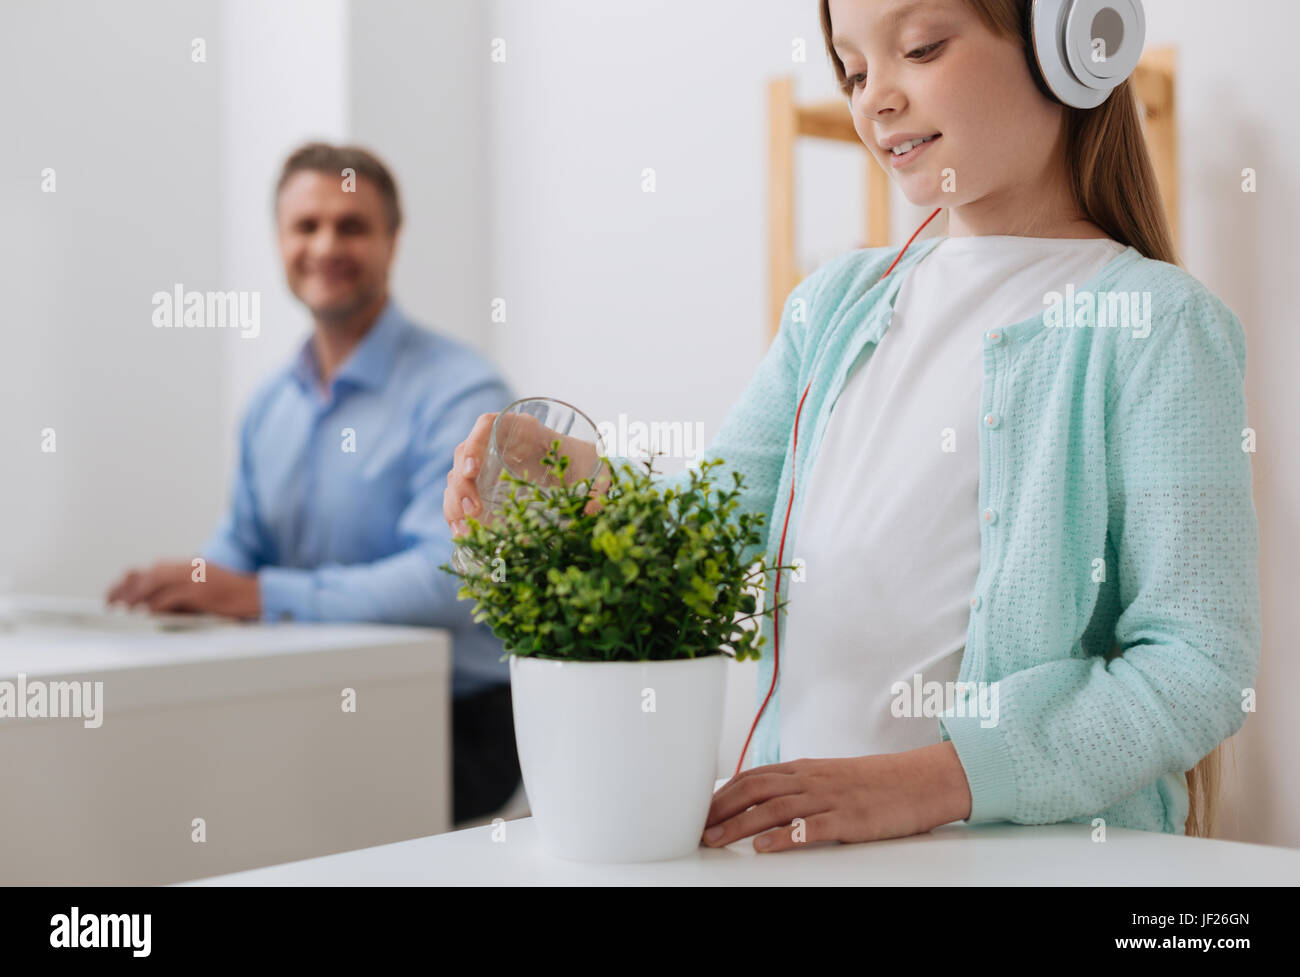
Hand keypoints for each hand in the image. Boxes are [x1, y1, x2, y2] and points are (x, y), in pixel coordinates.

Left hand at [105, 561, 260, 619]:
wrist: (257, 595)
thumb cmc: (234, 597)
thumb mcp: (205, 591)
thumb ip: (182, 594)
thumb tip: (154, 608)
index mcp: (190, 567)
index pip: (152, 569)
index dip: (130, 580)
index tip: (115, 593)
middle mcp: (190, 568)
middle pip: (149, 574)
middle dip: (127, 588)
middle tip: (111, 603)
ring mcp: (196, 578)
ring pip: (156, 582)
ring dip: (136, 596)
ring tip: (122, 609)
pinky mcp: (201, 591)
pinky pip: (171, 596)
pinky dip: (156, 605)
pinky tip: (145, 613)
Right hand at [443, 411, 609, 538]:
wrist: (580, 471)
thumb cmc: (584, 462)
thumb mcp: (594, 468)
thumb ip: (597, 485)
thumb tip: (592, 511)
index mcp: (521, 429)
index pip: (487, 425)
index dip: (473, 444)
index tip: (471, 470)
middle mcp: (498, 443)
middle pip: (464, 455)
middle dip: (460, 484)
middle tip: (472, 511)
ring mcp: (487, 464)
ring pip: (456, 478)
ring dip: (454, 503)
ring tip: (464, 530)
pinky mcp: (483, 485)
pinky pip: (460, 495)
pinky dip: (456, 514)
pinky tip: (461, 534)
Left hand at [701, 742, 972, 852]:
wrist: (919, 781)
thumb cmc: (874, 783)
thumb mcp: (829, 777)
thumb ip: (798, 786)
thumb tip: (762, 800)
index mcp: (805, 769)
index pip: (753, 776)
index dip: (723, 793)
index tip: (700, 810)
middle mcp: (811, 780)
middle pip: (755, 789)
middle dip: (722, 808)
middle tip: (698, 828)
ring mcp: (829, 798)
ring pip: (774, 808)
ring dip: (741, 824)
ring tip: (716, 839)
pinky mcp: (848, 820)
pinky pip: (810, 827)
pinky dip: (784, 837)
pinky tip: (764, 847)